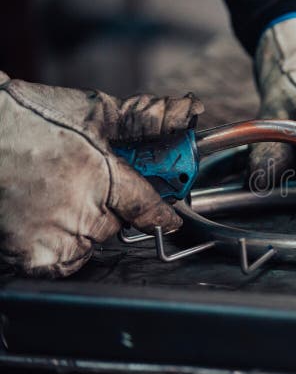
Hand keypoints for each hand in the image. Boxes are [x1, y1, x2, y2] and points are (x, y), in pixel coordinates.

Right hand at [0, 74, 203, 276]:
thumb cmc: (28, 117)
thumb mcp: (95, 112)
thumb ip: (146, 119)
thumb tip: (190, 111)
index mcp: (103, 177)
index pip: (149, 208)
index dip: (161, 213)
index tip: (169, 217)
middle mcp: (81, 214)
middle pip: (116, 224)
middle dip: (106, 206)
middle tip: (79, 183)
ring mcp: (55, 240)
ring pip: (90, 243)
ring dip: (80, 226)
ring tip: (51, 194)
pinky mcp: (32, 259)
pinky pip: (63, 262)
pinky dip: (57, 244)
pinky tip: (40, 215)